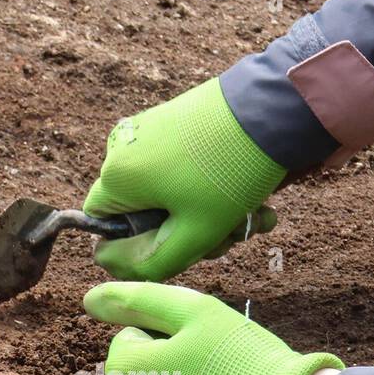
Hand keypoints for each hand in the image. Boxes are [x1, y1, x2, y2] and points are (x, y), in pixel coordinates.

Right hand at [83, 78, 284, 281]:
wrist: (272, 109)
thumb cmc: (229, 174)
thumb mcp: (194, 235)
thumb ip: (150, 263)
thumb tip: (113, 265)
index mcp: (117, 176)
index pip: (102, 226)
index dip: (135, 247)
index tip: (176, 248)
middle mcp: (123, 148)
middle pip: (142, 213)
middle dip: (187, 234)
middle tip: (229, 237)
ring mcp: (149, 131)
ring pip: (168, 195)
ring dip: (209, 216)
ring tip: (253, 217)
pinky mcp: (174, 121)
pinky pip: (182, 170)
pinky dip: (212, 189)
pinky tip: (253, 200)